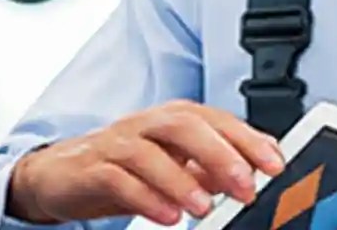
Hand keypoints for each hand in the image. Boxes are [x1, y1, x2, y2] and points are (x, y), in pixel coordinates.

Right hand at [6, 100, 285, 225]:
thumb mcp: (175, 167)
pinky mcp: (92, 169)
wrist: (61, 174)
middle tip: (246, 187)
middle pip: (184, 125)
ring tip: (205, 209)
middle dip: (220, 154)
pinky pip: (117, 178)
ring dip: (181, 180)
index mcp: (172, 119)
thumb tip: (255, 176)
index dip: (248, 139)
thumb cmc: (125, 167)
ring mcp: (116, 144)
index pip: (215, 119)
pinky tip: (167, 217)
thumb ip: (212, 169)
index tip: (275, 165)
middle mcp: (145, 125)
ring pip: (149, 151)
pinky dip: (145, 197)